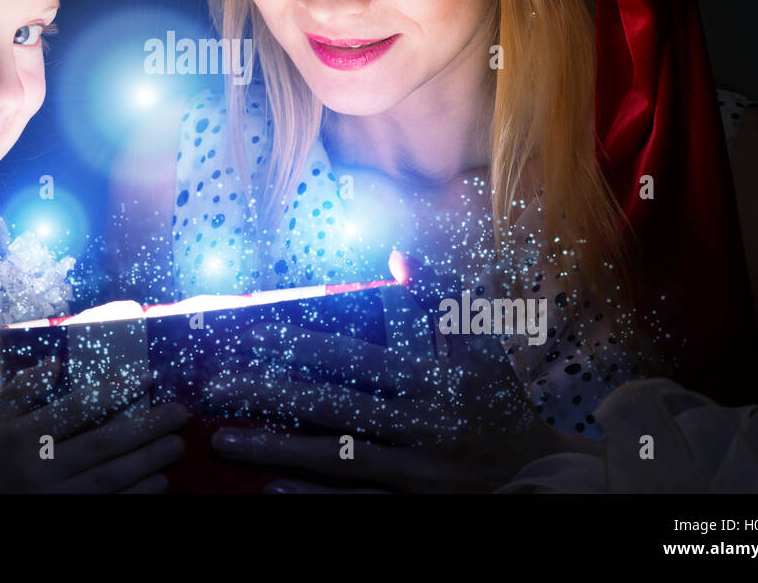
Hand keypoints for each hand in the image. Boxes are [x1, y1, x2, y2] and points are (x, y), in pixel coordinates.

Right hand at [0, 359, 188, 492]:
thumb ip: (23, 388)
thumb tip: (57, 362)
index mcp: (23, 437)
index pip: (77, 408)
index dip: (115, 390)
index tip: (147, 376)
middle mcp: (41, 469)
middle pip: (103, 445)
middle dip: (146, 427)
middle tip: (180, 413)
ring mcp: (56, 499)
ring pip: (111, 479)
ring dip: (149, 461)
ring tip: (177, 444)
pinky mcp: (68, 519)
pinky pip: (110, 507)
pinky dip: (137, 496)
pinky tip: (160, 482)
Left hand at [206, 321, 600, 491]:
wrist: (542, 480)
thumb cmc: (499, 408)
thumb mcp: (476, 350)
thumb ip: (435, 302)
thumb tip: (399, 253)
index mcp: (427, 379)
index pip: (352, 355)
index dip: (299, 342)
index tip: (249, 330)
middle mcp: (413, 422)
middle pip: (329, 404)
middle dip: (268, 393)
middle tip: (215, 385)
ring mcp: (409, 470)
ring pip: (331, 456)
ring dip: (274, 448)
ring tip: (222, 439)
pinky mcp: (407, 503)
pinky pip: (353, 501)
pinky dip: (311, 497)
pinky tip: (270, 489)